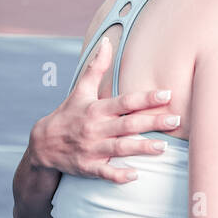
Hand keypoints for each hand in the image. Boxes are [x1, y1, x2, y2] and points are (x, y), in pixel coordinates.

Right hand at [31, 37, 178, 182]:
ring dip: (141, 148)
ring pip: (120, 148)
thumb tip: (106, 41)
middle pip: (128, 125)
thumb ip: (97, 67)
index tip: (167, 93)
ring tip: (163, 147)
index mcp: (96, 109)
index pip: (125, 102)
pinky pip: (104, 172)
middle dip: (152, 122)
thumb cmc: (68, 114)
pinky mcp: (87, 167)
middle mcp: (95, 128)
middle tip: (176, 120)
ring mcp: (91, 149)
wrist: (42, 144)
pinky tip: (135, 175)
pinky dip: (118, 175)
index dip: (146, 98)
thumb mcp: (80, 90)